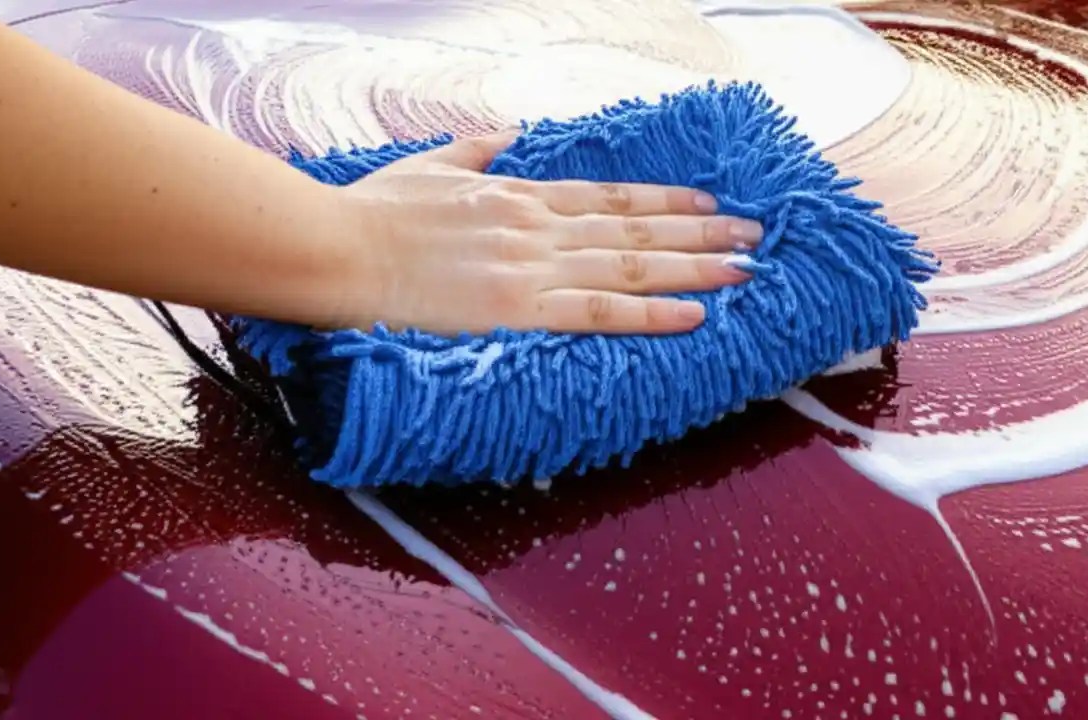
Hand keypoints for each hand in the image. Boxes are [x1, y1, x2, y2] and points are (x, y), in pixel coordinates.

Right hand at [336, 131, 762, 334]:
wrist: (334, 251)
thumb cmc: (372, 214)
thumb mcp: (429, 166)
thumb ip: (476, 151)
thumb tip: (510, 136)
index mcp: (517, 196)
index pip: (607, 198)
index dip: (663, 202)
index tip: (708, 202)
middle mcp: (536, 228)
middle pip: (634, 230)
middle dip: (699, 233)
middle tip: (753, 235)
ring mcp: (530, 269)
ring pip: (629, 266)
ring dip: (692, 268)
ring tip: (743, 270)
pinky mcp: (516, 311)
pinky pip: (597, 313)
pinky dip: (649, 315)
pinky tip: (693, 316)